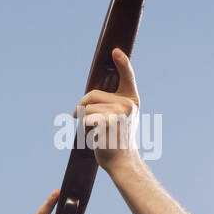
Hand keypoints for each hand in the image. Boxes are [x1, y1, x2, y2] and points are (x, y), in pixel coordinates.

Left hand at [73, 48, 140, 172]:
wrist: (122, 162)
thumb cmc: (116, 139)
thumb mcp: (118, 118)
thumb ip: (110, 104)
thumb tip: (88, 97)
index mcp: (131, 100)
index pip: (127, 76)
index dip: (122, 62)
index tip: (115, 51)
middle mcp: (127, 104)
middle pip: (92, 94)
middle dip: (83, 107)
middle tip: (88, 122)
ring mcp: (119, 113)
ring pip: (86, 107)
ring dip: (82, 120)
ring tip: (94, 131)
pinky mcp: (108, 122)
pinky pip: (84, 118)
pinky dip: (83, 128)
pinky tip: (94, 136)